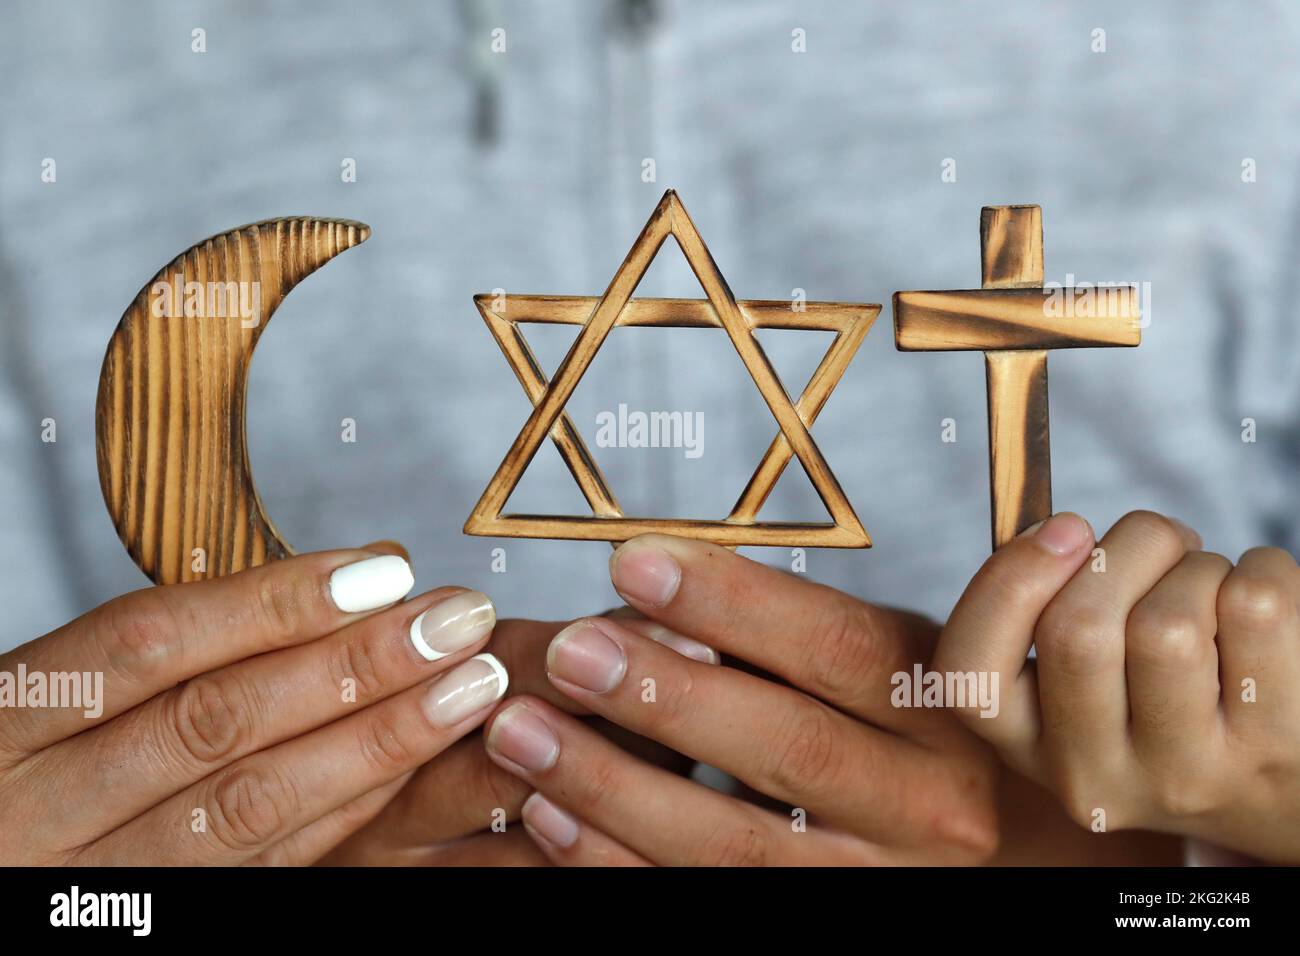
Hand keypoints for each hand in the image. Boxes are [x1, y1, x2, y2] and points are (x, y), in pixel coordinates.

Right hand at [0, 544, 532, 864]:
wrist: (1, 859)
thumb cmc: (45, 757)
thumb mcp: (76, 690)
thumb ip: (197, 641)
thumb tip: (363, 575)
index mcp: (9, 721)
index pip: (150, 644)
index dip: (272, 602)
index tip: (383, 570)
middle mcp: (39, 810)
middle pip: (216, 724)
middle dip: (355, 666)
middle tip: (457, 620)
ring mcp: (98, 885)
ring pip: (251, 804)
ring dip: (378, 739)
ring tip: (467, 684)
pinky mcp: (160, 922)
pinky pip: (268, 866)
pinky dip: (350, 807)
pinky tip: (417, 757)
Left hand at [481, 535, 999, 865]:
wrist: (1023, 855)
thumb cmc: (933, 739)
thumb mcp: (907, 670)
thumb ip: (811, 637)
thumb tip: (660, 581)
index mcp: (946, 714)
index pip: (836, 647)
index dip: (730, 601)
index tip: (632, 558)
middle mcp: (926, 807)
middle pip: (786, 749)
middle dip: (663, 697)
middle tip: (568, 650)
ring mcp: (874, 882)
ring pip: (735, 844)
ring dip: (614, 787)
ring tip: (523, 730)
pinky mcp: (819, 924)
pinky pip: (709, 903)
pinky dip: (618, 863)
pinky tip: (550, 817)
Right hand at [934, 510, 1299, 862]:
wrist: (1278, 792)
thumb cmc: (1164, 699)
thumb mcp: (1078, 680)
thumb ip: (1043, 609)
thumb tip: (1061, 533)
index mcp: (1028, 749)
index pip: (969, 675)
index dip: (1008, 581)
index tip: (1068, 529)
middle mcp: (1096, 778)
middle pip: (1077, 630)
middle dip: (1128, 545)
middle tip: (1158, 539)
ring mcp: (1187, 774)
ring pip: (1170, 622)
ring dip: (1197, 566)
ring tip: (1209, 583)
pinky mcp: (1274, 749)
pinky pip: (1256, 606)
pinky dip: (1263, 568)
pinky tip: (1255, 598)